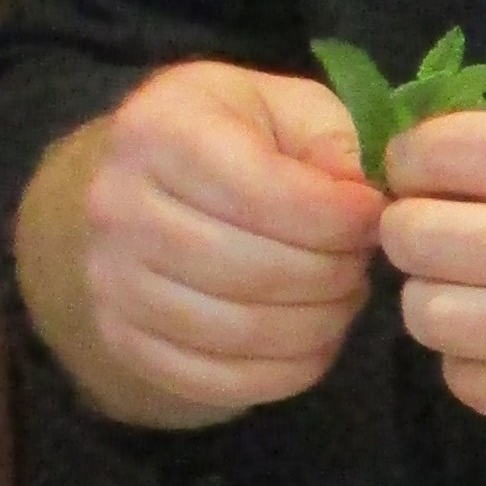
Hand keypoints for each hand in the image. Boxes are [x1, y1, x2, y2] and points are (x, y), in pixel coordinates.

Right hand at [14, 61, 384, 427]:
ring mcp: (111, 281)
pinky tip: (315, 340)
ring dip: (314, 324)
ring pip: (235, 331)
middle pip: (248, 268)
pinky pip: (214, 380)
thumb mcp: (285, 106)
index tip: (374, 216)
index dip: (334, 216)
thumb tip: (356, 196)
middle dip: (329, 272)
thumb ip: (327, 138)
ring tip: (343, 295)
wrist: (150, 188)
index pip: (260, 192)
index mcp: (160, 129)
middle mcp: (118, 206)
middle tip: (362, 262)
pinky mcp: (121, 340)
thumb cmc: (234, 136)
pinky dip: (282, 372)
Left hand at [379, 107, 485, 437]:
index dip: (414, 159)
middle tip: (442, 230)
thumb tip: (432, 158)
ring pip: (431, 319)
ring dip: (437, 297)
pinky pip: (474, 386)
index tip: (426, 172)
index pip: (439, 155)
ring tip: (475, 287)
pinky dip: (473, 359)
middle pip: (417, 240)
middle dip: (414, 228)